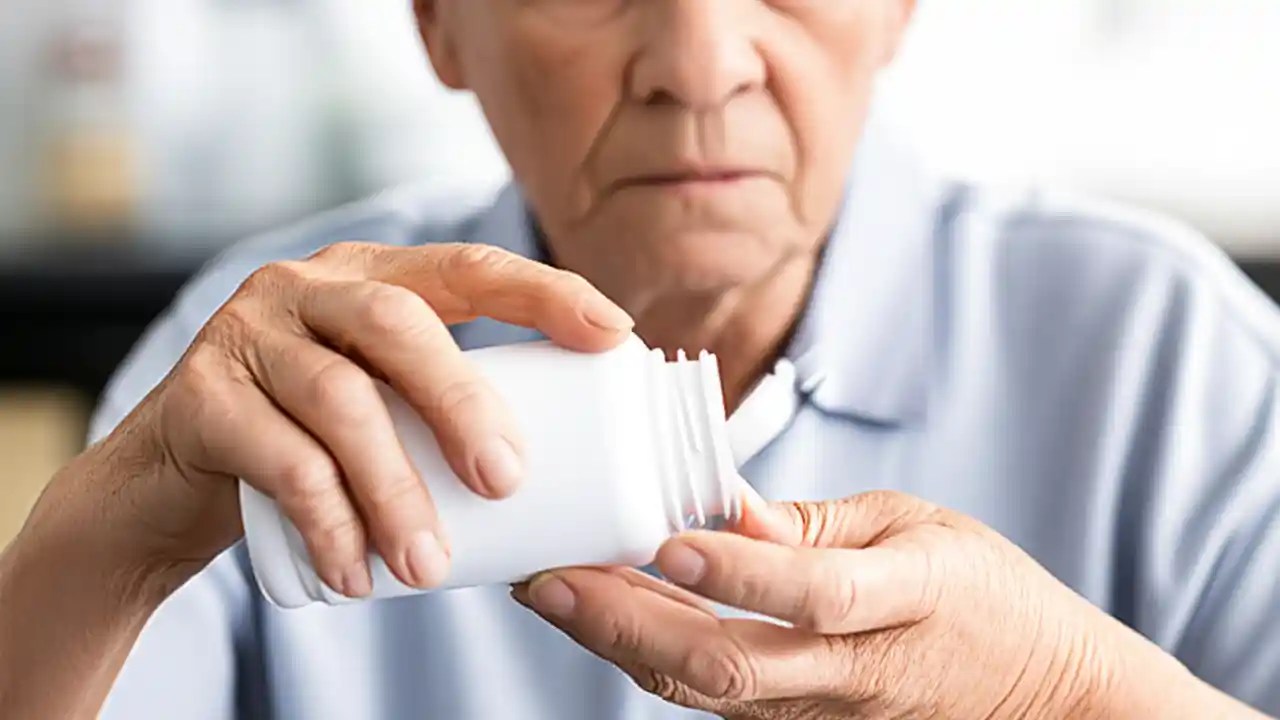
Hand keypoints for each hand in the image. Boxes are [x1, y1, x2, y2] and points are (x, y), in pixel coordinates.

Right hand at [30, 242, 631, 599]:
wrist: (170, 486)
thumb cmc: (311, 445)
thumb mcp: (383, 409)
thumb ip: (443, 417)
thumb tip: (568, 491)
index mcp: (372, 277)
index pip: (467, 268)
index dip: (544, 293)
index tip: (612, 334)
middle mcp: (308, 287)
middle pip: (399, 325)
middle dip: (463, 402)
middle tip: (508, 481)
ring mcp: (247, 333)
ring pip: (340, 400)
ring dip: (395, 491)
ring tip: (431, 568)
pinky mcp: (199, 396)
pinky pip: (279, 460)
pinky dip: (330, 524)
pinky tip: (356, 576)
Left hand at [514, 490, 1226, 718]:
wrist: (1037, 697)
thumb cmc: (981, 595)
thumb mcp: (917, 526)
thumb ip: (816, 524)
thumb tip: (721, 503)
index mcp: (903, 600)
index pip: (815, 594)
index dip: (741, 572)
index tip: (667, 539)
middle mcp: (851, 668)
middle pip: (730, 664)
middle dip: (628, 623)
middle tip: (553, 576)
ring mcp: (819, 709)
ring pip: (704, 690)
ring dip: (618, 641)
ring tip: (552, 588)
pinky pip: (709, 695)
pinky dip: (646, 655)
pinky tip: (600, 613)